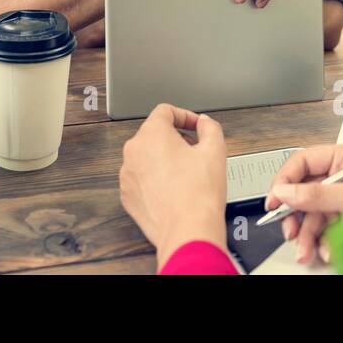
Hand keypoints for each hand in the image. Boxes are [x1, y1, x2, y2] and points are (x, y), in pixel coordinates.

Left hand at [119, 104, 228, 268]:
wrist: (187, 231)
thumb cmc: (198, 194)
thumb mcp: (215, 150)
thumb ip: (210, 127)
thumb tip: (204, 123)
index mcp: (152, 134)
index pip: (165, 111)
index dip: (185, 116)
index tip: (196, 127)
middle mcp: (133, 151)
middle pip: (155, 134)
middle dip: (176, 139)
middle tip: (195, 151)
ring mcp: (127, 174)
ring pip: (147, 157)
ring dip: (165, 160)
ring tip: (186, 174)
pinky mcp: (127, 195)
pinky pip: (141, 179)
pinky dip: (155, 180)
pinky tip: (174, 190)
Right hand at [263, 144, 342, 264]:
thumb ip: (318, 194)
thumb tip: (286, 191)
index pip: (302, 161)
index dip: (284, 180)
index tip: (274, 201)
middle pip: (305, 190)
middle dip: (296, 214)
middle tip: (289, 230)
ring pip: (314, 213)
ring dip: (308, 234)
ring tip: (307, 250)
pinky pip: (328, 226)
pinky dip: (325, 241)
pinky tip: (328, 250)